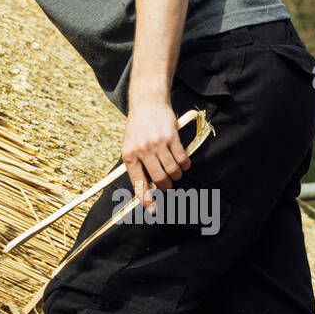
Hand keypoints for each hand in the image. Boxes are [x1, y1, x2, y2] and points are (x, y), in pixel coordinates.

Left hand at [121, 99, 190, 213]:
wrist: (147, 103)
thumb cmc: (138, 127)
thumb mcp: (129, 145)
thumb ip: (136, 165)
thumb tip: (147, 189)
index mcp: (129, 155)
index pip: (138, 182)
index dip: (146, 199)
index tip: (153, 210)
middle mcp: (142, 150)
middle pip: (160, 179)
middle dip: (166, 186)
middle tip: (168, 184)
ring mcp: (157, 143)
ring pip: (173, 171)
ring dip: (177, 175)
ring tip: (174, 171)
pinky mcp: (172, 137)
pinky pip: (183, 159)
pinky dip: (185, 164)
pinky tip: (182, 161)